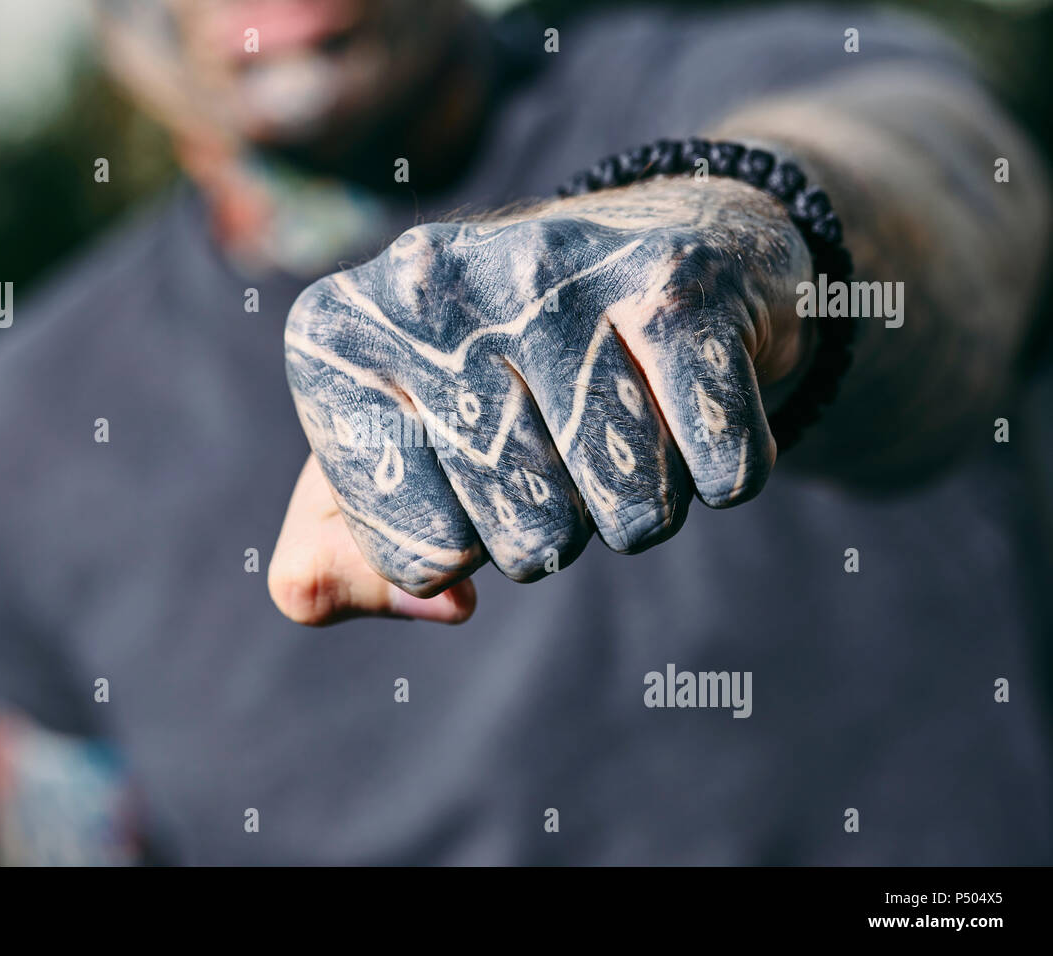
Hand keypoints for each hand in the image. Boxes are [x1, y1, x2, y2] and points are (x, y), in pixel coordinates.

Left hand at [270, 176, 812, 623]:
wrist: (627, 250)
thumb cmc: (484, 381)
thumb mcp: (387, 461)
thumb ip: (335, 566)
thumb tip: (436, 603)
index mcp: (335, 336)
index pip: (416, 553)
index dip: (459, 550)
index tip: (466, 477)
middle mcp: (430, 285)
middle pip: (524, 536)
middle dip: (554, 531)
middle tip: (554, 449)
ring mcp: (553, 270)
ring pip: (631, 508)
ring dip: (643, 503)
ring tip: (619, 422)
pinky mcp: (674, 278)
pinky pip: (721, 467)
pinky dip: (725, 469)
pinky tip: (689, 406)